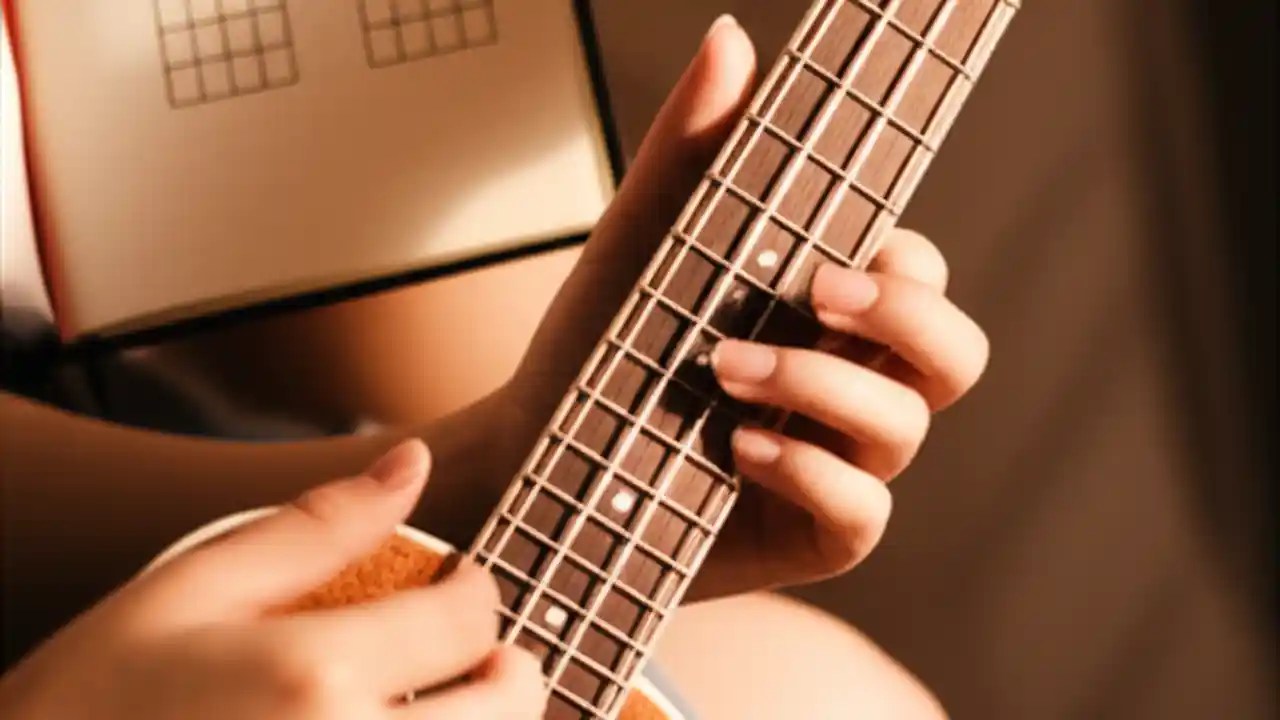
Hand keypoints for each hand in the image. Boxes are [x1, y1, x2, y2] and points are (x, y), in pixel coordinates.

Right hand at [0, 440, 545, 719]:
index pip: (470, 620)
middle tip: (467, 652)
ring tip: (443, 700)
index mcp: (316, 675)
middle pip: (510, 708)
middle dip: (507, 670)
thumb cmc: (94, 701)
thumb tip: (411, 463)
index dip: (478, 589)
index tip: (459, 585)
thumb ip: (317, 526)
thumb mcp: (193, 589)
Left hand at [504, 18, 987, 598]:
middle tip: (819, 293)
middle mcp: (851, 386)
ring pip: (907, 427)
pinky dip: (812, 471)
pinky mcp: (813, 533)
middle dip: (906, 319)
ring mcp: (838, 462)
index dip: (904, 266)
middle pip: (953, 355)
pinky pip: (864, 512)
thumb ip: (692, 152)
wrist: (537, 451)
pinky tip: (741, 446)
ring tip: (724, 367)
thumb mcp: (642, 243)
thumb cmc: (603, 346)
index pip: (918, 276)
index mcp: (829, 317)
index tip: (832, 255)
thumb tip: (731, 39)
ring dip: (824, 387)